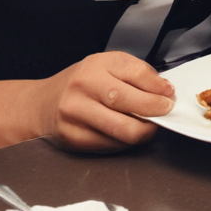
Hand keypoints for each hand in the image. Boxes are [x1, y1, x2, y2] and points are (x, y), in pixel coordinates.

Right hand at [33, 52, 175, 152]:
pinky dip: (128, 141)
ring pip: (123, 129)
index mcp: (96, 65)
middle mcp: (83, 87)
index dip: (158, 86)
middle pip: (129, 101)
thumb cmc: (81, 84)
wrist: (41, 105)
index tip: (169, 93)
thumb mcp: (106, 67)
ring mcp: (76, 114)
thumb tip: (164, 90)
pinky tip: (130, 132)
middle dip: (155, 109)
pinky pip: (112, 144)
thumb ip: (135, 74)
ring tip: (151, 124)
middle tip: (166, 110)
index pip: (136, 73)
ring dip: (145, 129)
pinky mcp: (74, 138)